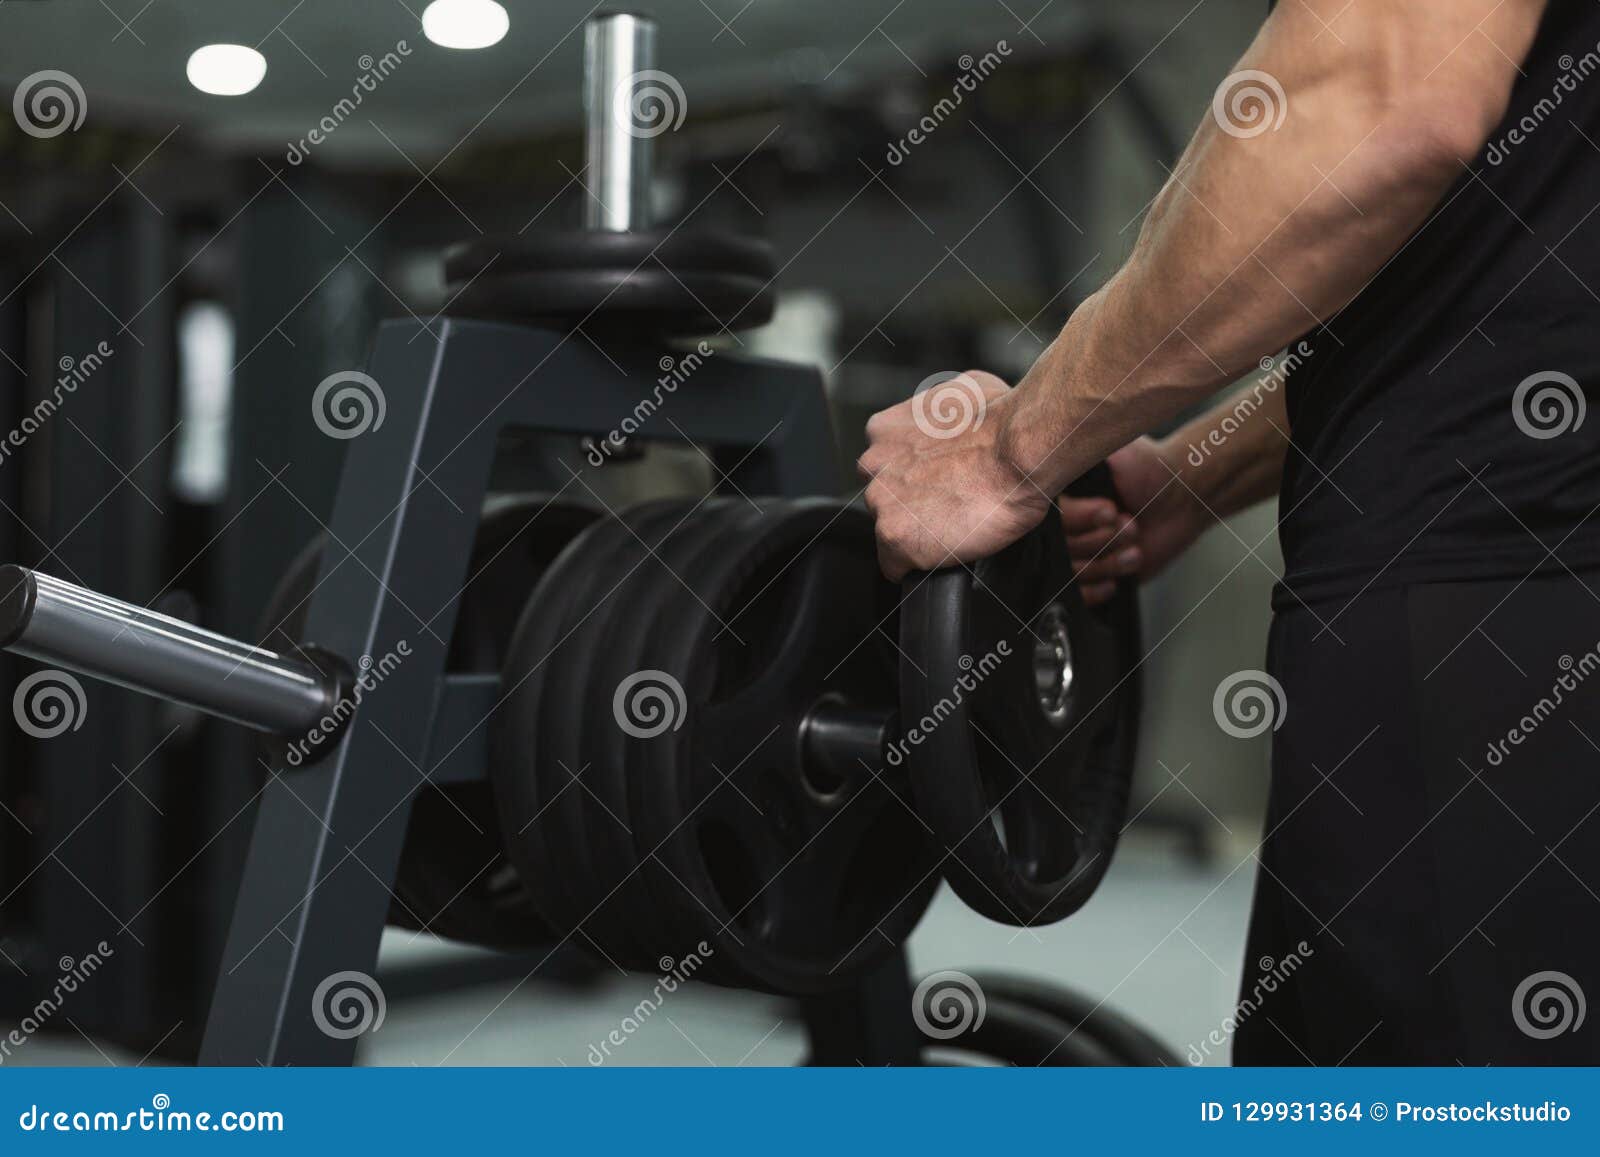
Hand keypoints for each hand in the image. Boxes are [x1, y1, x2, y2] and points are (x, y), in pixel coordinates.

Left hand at [857, 371, 1050, 581]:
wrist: (1018, 450)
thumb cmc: (1001, 422)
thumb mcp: (960, 393)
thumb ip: (938, 411)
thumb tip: (952, 419)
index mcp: (884, 430)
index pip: (884, 466)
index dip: (914, 477)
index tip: (935, 482)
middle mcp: (874, 465)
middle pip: (884, 497)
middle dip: (911, 502)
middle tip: (949, 503)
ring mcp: (881, 502)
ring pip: (890, 529)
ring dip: (917, 531)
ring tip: (956, 525)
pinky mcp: (895, 536)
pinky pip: (895, 565)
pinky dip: (918, 564)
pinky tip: (944, 553)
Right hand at [1058, 436, 1207, 604]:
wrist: (1184, 497)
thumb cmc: (1151, 469)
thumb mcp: (1115, 453)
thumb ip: (1078, 451)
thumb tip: (1050, 450)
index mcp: (1057, 494)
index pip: (1045, 518)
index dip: (1078, 519)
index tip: (1110, 509)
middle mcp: (1062, 525)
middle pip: (1058, 549)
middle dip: (1099, 539)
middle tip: (1130, 523)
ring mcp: (1076, 552)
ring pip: (1073, 573)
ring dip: (1107, 562)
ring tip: (1135, 544)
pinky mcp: (1094, 576)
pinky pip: (1080, 596)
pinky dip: (1096, 589)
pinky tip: (1115, 578)